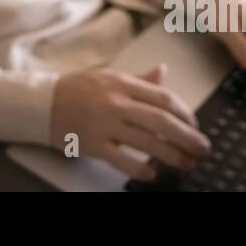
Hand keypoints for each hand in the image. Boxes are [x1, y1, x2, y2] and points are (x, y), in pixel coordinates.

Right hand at [49, 64, 210, 182]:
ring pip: (147, 141)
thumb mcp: (109, 76)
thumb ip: (138, 79)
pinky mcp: (93, 144)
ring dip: (171, 155)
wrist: (42, 102)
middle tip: (203, 148)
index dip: (185, 113)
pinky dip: (140, 168)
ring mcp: (105, 124)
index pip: (163, 98)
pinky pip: (122, 159)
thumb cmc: (77, 89)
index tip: (195, 125)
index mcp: (122, 83)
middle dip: (187, 136)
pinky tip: (152, 173)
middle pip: (161, 120)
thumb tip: (164, 72)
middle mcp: (116, 102)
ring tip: (186, 163)